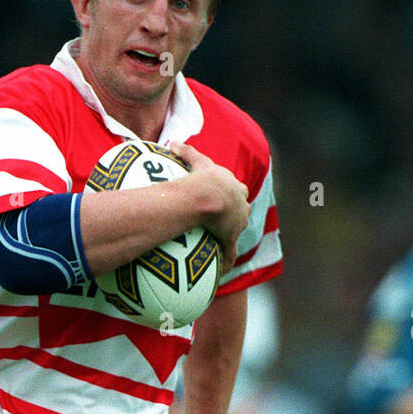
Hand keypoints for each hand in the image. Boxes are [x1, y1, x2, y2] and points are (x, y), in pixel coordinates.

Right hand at [169, 142, 249, 270]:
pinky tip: (222, 271)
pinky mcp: (230, 237)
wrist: (208, 195)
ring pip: (237, 229)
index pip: (236, 190)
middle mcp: (240, 204)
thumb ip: (185, 151)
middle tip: (226, 218)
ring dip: (231, 235)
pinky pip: (228, 252)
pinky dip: (225, 260)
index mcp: (234, 188)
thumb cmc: (202, 179)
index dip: (231, 193)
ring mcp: (237, 222)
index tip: (225, 195)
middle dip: (236, 212)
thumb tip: (171, 143)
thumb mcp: (196, 161)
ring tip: (223, 243)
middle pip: (241, 208)